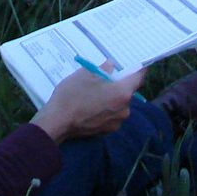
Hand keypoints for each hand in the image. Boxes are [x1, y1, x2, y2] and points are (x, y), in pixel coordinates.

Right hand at [30, 60, 144, 142]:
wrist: (58, 122)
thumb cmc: (73, 95)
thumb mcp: (85, 74)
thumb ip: (103, 69)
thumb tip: (111, 65)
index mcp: (122, 93)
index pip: (138, 78)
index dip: (138, 69)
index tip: (137, 64)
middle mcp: (124, 109)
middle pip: (127, 92)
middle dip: (119, 84)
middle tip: (105, 78)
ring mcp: (116, 122)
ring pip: (119, 105)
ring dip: (112, 98)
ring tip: (94, 93)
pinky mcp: (107, 131)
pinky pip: (111, 115)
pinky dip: (105, 109)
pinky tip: (91, 106)